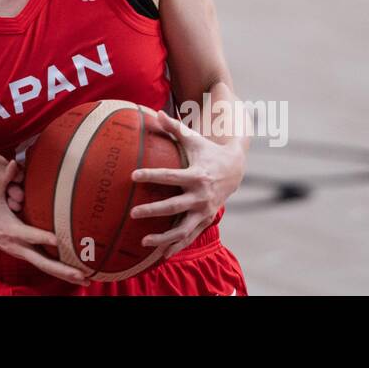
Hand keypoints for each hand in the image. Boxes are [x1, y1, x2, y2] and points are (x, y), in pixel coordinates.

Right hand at [0, 160, 88, 285]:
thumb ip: (5, 177)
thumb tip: (15, 162)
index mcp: (10, 230)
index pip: (30, 235)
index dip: (43, 237)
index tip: (58, 240)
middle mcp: (17, 245)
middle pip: (42, 261)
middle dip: (63, 269)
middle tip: (82, 275)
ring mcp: (20, 252)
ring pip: (44, 266)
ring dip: (64, 273)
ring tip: (85, 280)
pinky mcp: (22, 253)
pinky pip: (41, 264)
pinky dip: (57, 270)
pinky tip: (72, 274)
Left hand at [129, 108, 244, 260]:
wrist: (235, 169)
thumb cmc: (208, 151)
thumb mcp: (194, 140)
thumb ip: (175, 128)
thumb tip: (156, 112)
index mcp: (195, 175)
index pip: (170, 176)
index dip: (151, 176)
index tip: (133, 176)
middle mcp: (200, 195)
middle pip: (174, 206)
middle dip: (153, 210)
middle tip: (133, 212)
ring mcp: (204, 211)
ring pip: (182, 228)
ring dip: (163, 237)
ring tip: (143, 241)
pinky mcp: (205, 220)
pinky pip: (189, 236)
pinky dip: (176, 246)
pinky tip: (161, 255)